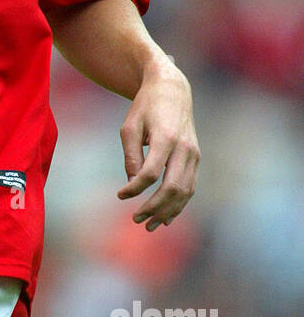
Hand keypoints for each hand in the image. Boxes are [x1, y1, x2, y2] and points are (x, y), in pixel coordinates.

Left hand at [117, 61, 199, 230]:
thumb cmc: (146, 107)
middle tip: (135, 219)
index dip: (135, 189)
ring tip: (149, 225)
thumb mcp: (130, 126)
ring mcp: (194, 154)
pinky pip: (190, 187)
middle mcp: (184, 148)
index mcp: (166, 138)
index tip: (120, 195)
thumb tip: (132, 182)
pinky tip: (166, 218)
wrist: (172, 90)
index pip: (151, 173)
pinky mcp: (196, 158)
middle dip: (154, 208)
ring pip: (185, 191)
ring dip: (167, 212)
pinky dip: (179, 204)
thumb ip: (131, 155)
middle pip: (172, 187)